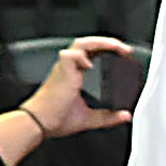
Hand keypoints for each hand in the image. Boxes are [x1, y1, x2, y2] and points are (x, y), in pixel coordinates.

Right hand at [18, 36, 132, 137]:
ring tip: (114, 46)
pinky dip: (81, 56)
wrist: (40, 123)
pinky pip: (70, 55)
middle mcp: (69, 69)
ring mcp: (64, 68)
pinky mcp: (60, 71)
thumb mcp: (89, 118)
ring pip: (80, 43)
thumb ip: (108, 116)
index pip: (91, 55)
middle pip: (88, 44)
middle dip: (107, 43)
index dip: (106, 51)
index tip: (122, 56)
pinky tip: (90, 64)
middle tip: (124, 49)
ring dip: (99, 42)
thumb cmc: (56, 119)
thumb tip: (125, 115)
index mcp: (73, 76)